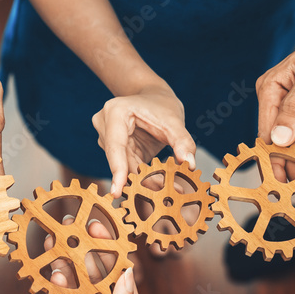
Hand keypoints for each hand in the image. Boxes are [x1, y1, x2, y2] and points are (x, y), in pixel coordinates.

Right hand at [92, 82, 195, 196]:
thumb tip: (189, 163)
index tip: (118, 191)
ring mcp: (108, 138)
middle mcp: (105, 125)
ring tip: (168, 190)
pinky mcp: (116, 150)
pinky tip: (160, 184)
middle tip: (162, 196)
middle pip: (119, 160)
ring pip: (125, 167)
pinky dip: (144, 176)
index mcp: (115, 112)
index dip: (117, 169)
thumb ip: (182, 141)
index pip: (115, 145)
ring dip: (144, 180)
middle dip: (140, 179)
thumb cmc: (160, 104)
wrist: (153, 97)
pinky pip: (129, 167)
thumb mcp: (174, 120)